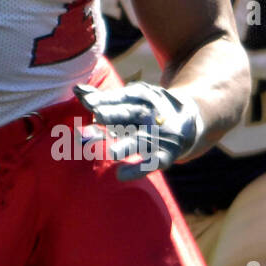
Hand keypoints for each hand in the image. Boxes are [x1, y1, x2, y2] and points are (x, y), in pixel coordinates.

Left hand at [73, 80, 201, 181]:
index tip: (87, 102)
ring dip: (127, 146)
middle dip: (113, 116)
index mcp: (142, 98)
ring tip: (112, 153)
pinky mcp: (166, 155)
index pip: (121, 98)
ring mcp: (159, 135)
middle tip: (96, 116)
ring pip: (141, 140)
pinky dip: (137, 170)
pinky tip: (121, 175)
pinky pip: (152, 163)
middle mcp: (151, 115)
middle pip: (130, 115)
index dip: (105, 100)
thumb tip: (76, 89)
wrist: (188, 120)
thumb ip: (104, 99)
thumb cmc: (147, 110)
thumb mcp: (131, 100)